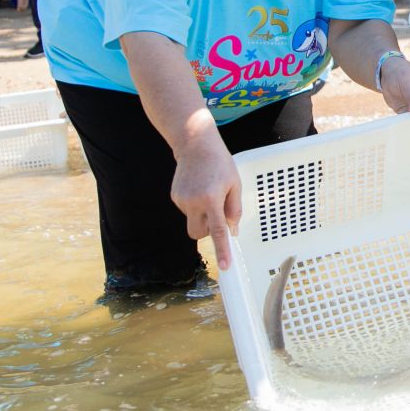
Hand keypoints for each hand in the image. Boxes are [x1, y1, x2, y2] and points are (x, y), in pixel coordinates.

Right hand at [171, 127, 241, 271]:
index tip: (224, 266)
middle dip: (208, 231)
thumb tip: (232, 232)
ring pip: (194, 221)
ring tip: (208, 191)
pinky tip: (199, 188)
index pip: (218, 231)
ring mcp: (181, 200)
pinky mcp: (175, 197)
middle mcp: (194, 202)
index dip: (222, 250)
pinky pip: (187, 211)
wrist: (195, 144)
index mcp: (212, 199)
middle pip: (199, 233)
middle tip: (216, 212)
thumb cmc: (220, 163)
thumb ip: (234, 209)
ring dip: (202, 214)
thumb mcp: (234, 184)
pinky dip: (195, 206)